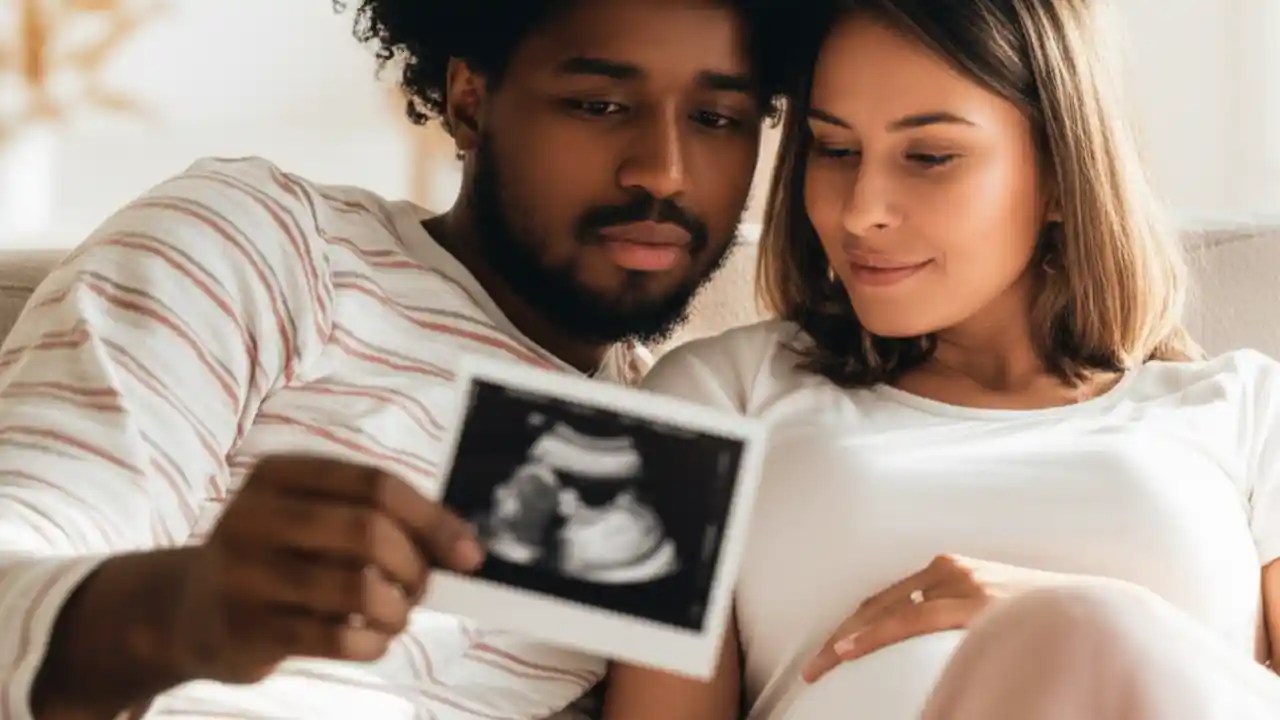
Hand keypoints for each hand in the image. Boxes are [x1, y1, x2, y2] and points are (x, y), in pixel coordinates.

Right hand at [170, 456, 483, 683]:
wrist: (189, 609)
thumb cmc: (280, 556)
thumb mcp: (313, 518)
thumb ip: (379, 519)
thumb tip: (463, 546)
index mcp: (279, 474)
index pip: (375, 484)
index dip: (433, 519)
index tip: (470, 554)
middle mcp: (254, 516)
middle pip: (368, 532)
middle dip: (414, 566)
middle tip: (422, 588)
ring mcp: (244, 574)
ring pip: (357, 589)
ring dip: (397, 609)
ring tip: (397, 615)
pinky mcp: (244, 629)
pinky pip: (335, 639)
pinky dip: (372, 643)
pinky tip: (372, 640)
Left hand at [802, 554, 1072, 682]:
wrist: (1097, 610)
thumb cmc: (1042, 617)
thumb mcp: (992, 609)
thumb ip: (957, 615)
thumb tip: (928, 639)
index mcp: (950, 568)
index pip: (886, 598)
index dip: (853, 624)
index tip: (828, 652)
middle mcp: (951, 570)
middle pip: (878, 603)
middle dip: (840, 635)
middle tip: (813, 667)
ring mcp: (962, 584)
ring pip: (887, 611)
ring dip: (847, 640)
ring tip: (821, 666)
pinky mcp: (974, 603)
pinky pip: (913, 619)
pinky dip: (876, 634)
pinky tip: (850, 649)